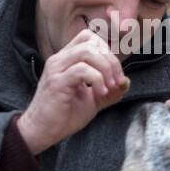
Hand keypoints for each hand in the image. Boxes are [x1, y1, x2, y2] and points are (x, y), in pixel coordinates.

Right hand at [17, 29, 129, 154]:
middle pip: (90, 42)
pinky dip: (97, 79)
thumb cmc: (64, 116)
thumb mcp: (93, 101)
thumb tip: (127, 81)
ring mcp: (56, 69)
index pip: (88, 38)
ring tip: (109, 87)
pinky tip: (100, 93)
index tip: (115, 74)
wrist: (42, 132)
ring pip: (87, 52)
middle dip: (111, 60)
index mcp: (66, 60)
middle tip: (116, 82)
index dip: (106, 50)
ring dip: (105, 68)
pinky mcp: (57, 83)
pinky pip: (81, 70)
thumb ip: (109, 91)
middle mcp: (59, 60)